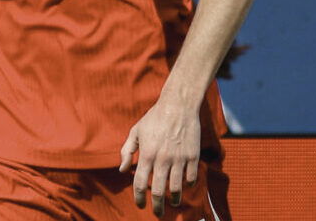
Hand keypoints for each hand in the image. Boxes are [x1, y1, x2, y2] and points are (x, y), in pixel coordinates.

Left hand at [118, 96, 200, 216]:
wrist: (178, 105)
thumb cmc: (154, 118)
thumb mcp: (136, 131)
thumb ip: (127, 151)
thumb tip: (122, 170)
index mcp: (147, 154)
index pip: (140, 184)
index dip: (139, 198)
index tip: (140, 205)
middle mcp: (163, 159)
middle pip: (159, 192)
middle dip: (158, 207)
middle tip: (157, 213)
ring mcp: (179, 158)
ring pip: (176, 188)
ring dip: (174, 200)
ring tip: (172, 203)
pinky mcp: (193, 156)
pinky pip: (191, 178)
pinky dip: (188, 185)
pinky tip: (184, 186)